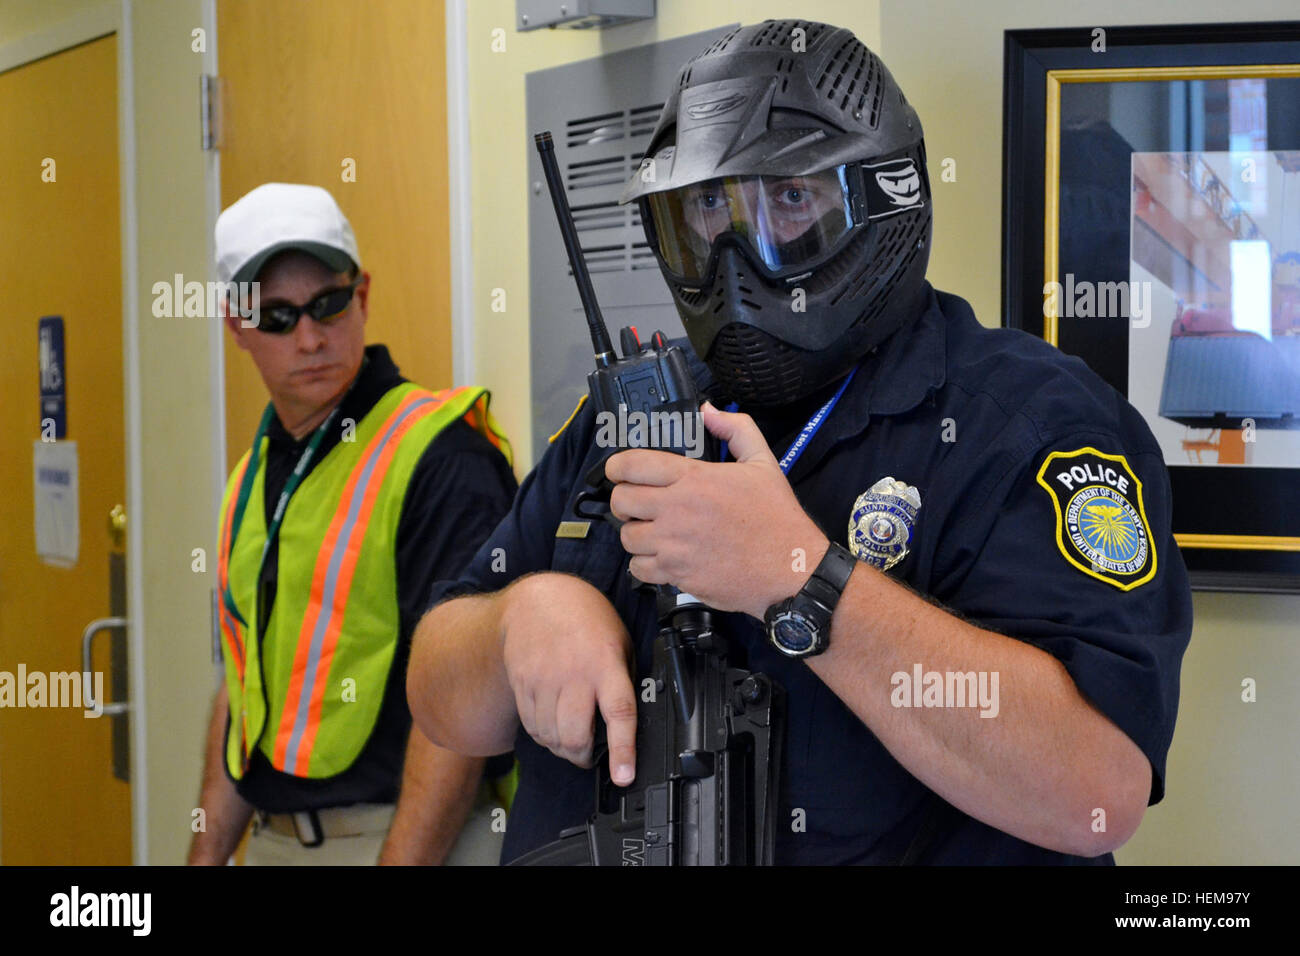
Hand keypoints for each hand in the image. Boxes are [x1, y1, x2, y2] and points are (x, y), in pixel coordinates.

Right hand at [500, 573, 637, 784]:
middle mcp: (573, 675)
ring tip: (571, 740)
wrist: (537, 599)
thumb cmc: (585, 618)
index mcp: (605, 664)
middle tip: (592, 755)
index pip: (618, 712)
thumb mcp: (619, 641)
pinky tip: (551, 727)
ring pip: (551, 737)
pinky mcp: (522, 684)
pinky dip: (544, 736)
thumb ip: (621, 677)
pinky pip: (532, 726)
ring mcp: (543, 681)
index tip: (624, 776)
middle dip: (585, 756)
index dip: (622, 749)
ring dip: (563, 748)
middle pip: (575, 735)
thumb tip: (626, 719)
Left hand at [607, 402, 828, 618]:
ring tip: (652, 532)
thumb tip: (707, 410)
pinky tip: (661, 557)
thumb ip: (735, 429)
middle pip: (621, 501)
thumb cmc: (777, 518)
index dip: (616, 466)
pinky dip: (644, 564)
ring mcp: (674, 544)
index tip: (617, 471)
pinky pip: (638, 568)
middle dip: (624, 500)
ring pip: (627, 537)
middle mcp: (678, 509)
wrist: (790, 568)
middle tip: (637, 504)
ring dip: (635, 533)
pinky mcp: (677, 574)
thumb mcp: (763, 462)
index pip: (633, 465)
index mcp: (694, 478)